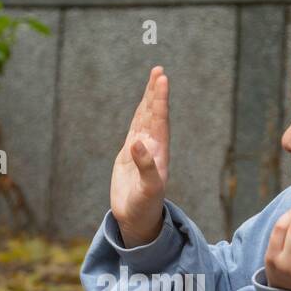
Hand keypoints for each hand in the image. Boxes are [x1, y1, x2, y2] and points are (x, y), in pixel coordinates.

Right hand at [110, 66, 169, 246]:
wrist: (137, 220)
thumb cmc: (145, 207)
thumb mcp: (148, 189)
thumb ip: (146, 166)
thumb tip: (138, 142)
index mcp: (159, 152)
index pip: (160, 120)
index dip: (160, 99)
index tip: (161, 79)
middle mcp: (152, 147)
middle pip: (155, 113)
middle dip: (156, 92)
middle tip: (158, 70)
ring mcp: (141, 149)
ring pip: (146, 118)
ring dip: (149, 99)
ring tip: (154, 78)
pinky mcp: (129, 155)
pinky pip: (135, 128)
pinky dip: (139, 114)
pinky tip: (142, 104)